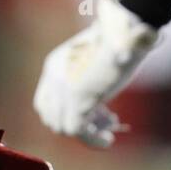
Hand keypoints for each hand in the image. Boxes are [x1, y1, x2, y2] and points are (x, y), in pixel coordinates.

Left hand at [34, 0, 158, 147]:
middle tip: (103, 121)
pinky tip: (107, 140)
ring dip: (84, 132)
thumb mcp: (95, 58)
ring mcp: (64, 89)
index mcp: (55, 66)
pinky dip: (91, 139)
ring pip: (62, 126)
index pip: (45, 101)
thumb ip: (88, 79)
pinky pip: (77, 130)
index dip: (64, 112)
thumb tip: (96, 103)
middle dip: (75, 123)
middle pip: (50, 116)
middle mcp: (54, 77)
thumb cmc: (118, 39)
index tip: (93, 112)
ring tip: (108, 129)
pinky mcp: (78, 99)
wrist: (125, 30)